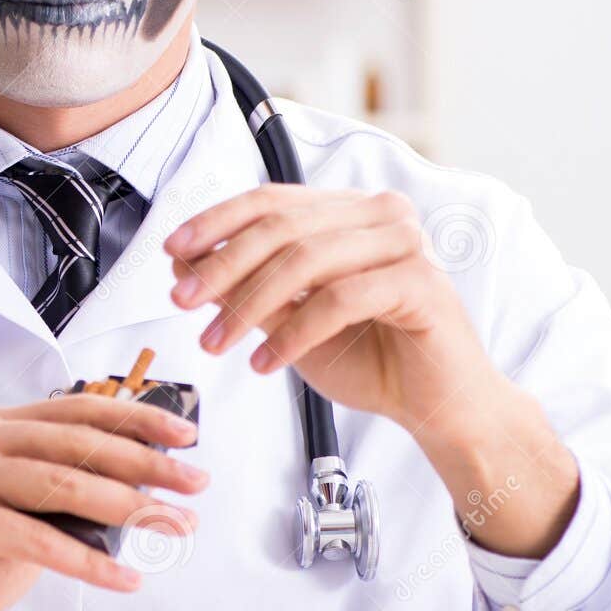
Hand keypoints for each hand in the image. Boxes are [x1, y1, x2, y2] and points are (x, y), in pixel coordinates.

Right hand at [0, 393, 203, 610]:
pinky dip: (87, 560)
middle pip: (77, 441)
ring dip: (129, 506)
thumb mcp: (11, 521)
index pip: (74, 410)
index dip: (135, 417)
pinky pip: (35, 538)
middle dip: (147, 461)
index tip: (184, 433)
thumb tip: (132, 494)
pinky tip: (122, 575)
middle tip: (193, 481)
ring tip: (172, 525)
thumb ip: (56, 501)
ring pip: (63, 483)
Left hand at [165, 185, 495, 433]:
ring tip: (216, 343)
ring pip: (305, 261)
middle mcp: (380, 215)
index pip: (271, 201)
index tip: (172, 252)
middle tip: (182, 301)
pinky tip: (264, 363)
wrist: (438, 410)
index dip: (216, 222)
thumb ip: (245, 290)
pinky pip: (339, 299)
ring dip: (249, 305)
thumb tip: (183, 266)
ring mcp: (405, 243)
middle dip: (222, 266)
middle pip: (281, 227)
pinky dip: (293, 334)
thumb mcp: (290, 322)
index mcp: (349, 212)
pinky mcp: (421, 283)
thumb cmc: (371, 360)